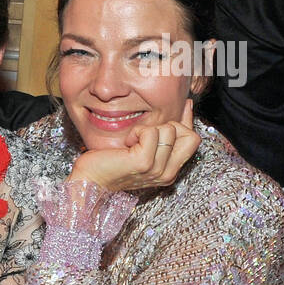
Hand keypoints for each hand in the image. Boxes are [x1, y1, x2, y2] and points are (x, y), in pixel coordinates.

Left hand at [68, 100, 200, 191]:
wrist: (90, 180)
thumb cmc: (112, 162)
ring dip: (147, 129)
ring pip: (169, 130)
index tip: (182, 104)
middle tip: (145, 135)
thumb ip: (165, 133)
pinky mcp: (143, 162)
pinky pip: (151, 132)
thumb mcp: (146, 147)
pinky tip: (126, 143)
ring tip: (131, 143)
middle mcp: (167, 174)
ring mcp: (156, 170)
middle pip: (190, 136)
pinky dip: (137, 131)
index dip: (187, 120)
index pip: (193, 140)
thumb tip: (186, 105)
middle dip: (170, 126)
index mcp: (170, 171)